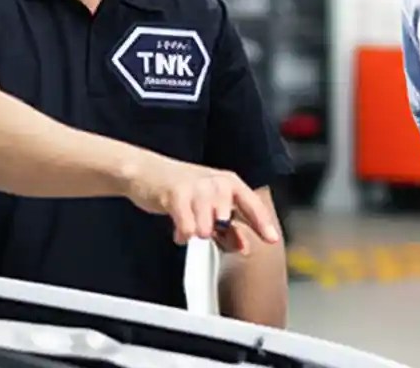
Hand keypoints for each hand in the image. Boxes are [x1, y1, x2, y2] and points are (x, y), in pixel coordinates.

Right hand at [124, 153, 280, 247]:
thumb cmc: (182, 190)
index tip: (272, 239)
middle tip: (205, 228)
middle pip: (227, 222)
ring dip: (197, 233)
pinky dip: (182, 234)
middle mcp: (216, 183)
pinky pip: (187, 229)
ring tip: (189, 225)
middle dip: (217, 232)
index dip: (263, 223)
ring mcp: (197, 188)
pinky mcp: (176, 195)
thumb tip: (245, 247)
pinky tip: (179, 230)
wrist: (147, 172)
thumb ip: (230, 228)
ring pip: (206, 229)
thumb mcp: (210, 207)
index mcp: (229, 183)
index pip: (252, 204)